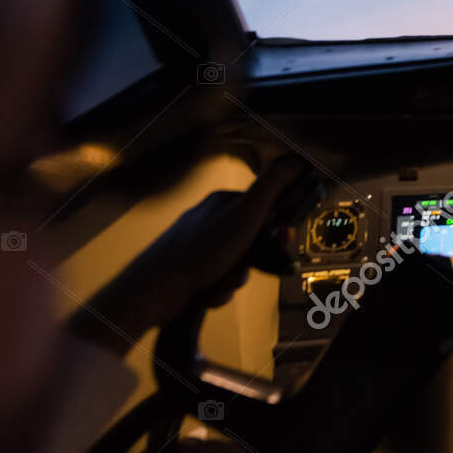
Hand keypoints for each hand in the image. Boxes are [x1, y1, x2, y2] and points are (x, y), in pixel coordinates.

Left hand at [69, 156, 306, 352]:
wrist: (156, 291)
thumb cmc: (200, 251)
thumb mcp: (246, 214)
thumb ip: (272, 187)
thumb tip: (296, 161)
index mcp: (224, 202)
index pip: (265, 206)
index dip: (278, 225)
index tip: (282, 236)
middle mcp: (212, 221)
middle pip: (253, 239)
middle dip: (256, 258)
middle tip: (249, 264)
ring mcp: (201, 245)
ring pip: (238, 263)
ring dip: (237, 276)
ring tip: (225, 281)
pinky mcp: (193, 269)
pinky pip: (221, 279)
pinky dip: (220, 289)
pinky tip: (211, 291)